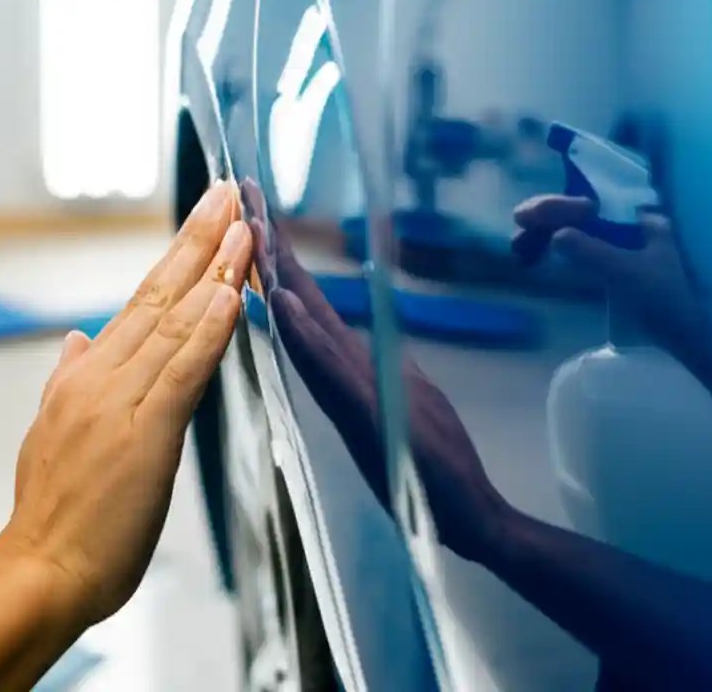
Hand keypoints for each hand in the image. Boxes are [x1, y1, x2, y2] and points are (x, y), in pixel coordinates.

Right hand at [0, 181, 250, 628]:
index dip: (178, 257)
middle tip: (230, 192)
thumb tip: (76, 341)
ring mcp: (121, 404)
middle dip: (199, 240)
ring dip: (214, 270)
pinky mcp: (145, 437)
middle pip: (158, 295)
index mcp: (85, 378)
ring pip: (174, 323)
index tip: (207, 217)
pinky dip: (207, 333)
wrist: (36, 575)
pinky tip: (230, 296)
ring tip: (244, 225)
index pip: (140, 302)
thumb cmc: (54, 518)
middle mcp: (101, 378)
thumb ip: (68, 382)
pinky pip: (181, 373)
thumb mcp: (52, 434)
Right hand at [261, 183, 504, 558]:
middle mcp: (348, 370)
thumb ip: (365, 375)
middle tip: (241, 193)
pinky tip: (281, 304)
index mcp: (353, 366)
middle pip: (301, 299)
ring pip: (308, 324)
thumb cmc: (433, 474)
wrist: (469, 518)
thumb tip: (344, 340)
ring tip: (247, 233)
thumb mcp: (399, 409)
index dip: (280, 255)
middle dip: (272, 245)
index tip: (254, 207)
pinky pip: (329, 363)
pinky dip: (303, 333)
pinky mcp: (369, 411)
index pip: (309, 300)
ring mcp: (356, 389)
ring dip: (277, 277)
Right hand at [513, 195, 703, 336]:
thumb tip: (557, 235)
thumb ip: (592, 252)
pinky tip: (543, 251)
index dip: (559, 204)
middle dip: (551, 216)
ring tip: (522, 243)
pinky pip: (586, 248)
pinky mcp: (620, 268)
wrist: (687, 339)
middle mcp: (635, 227)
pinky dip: (563, 248)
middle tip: (519, 223)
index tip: (528, 214)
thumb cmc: (662, 301)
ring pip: (582, 230)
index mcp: (642, 220)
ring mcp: (628, 248)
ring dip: (552, 231)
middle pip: (585, 212)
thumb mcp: (625, 274)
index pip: (594, 200)